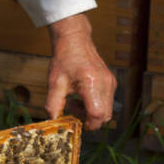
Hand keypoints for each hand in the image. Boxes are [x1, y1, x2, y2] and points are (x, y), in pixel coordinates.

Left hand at [45, 13, 116, 130]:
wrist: (75, 40)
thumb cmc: (64, 59)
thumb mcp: (55, 82)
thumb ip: (53, 103)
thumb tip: (53, 120)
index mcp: (91, 83)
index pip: (97, 114)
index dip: (88, 124)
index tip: (76, 123)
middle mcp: (105, 83)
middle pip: (106, 115)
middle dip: (90, 120)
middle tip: (73, 112)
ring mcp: (111, 82)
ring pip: (107, 110)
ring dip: (93, 113)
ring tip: (75, 103)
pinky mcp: (111, 82)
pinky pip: (107, 101)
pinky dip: (96, 105)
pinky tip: (82, 96)